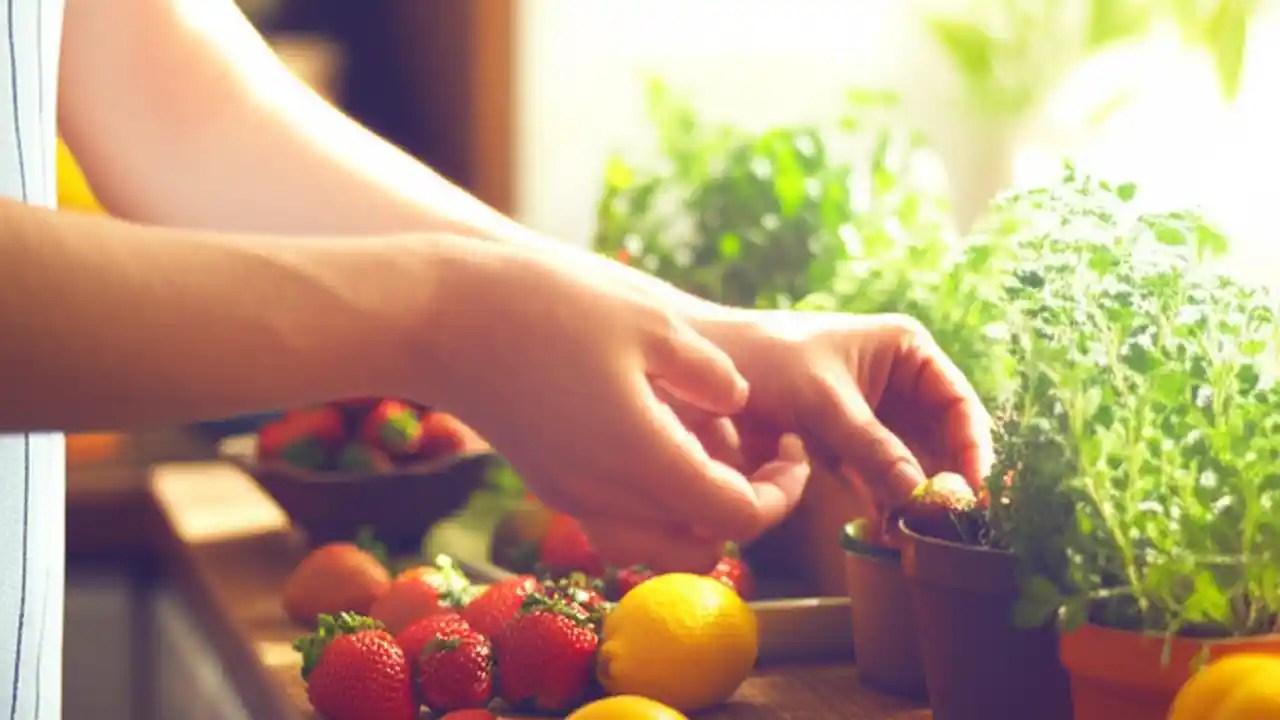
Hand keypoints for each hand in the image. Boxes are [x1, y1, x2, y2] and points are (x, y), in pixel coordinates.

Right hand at [416, 241, 807, 571]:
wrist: (440, 318)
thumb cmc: (547, 305)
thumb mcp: (651, 321)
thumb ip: (708, 372)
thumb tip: (738, 402)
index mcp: (642, 459)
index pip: (737, 517)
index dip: (781, 494)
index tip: (794, 450)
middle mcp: (606, 496)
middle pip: (700, 547)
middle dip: (744, 511)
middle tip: (762, 456)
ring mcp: (572, 497)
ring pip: (658, 543)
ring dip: (698, 513)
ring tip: (711, 445)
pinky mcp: (549, 483)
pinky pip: (620, 521)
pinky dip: (656, 501)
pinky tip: (660, 436)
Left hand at [694, 310, 992, 512]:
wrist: (701, 375)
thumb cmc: (765, 361)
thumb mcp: (824, 403)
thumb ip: (874, 448)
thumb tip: (920, 496)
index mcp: (905, 351)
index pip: (958, 403)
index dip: (972, 447)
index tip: (972, 490)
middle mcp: (898, 382)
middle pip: (940, 439)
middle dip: (943, 480)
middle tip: (947, 525)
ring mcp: (873, 416)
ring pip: (911, 463)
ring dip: (914, 498)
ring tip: (918, 534)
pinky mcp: (847, 446)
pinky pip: (878, 478)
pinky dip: (884, 503)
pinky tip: (889, 529)